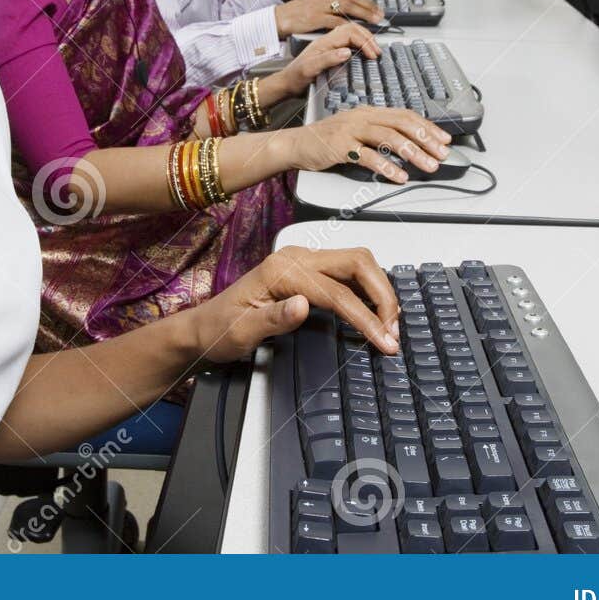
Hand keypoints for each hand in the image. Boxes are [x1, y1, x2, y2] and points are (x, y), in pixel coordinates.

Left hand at [187, 246, 400, 359]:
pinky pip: (348, 271)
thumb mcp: (241, 333)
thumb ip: (274, 320)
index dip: (366, 317)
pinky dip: (368, 288)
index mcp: (281, 271)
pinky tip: (374, 311)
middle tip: (394, 331)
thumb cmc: (220, 331)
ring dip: (379, 290)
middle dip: (383, 295)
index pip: (337, 291)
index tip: (384, 341)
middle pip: (357, 263)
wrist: (204, 328)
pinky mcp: (307, 270)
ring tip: (389, 325)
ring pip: (357, 263)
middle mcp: (295, 258)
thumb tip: (304, 306)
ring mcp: (302, 261)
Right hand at [274, 0, 382, 34]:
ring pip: (347, 7)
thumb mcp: (314, 3)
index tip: (377, 9)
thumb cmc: (295, 13)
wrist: (278, 17)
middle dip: (369, 6)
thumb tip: (341, 1)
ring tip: (375, 21)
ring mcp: (320, 6)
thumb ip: (328, 2)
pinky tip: (356, 29)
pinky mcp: (315, 18)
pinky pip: (335, 21)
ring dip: (363, 14)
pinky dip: (347, 24)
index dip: (366, 1)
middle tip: (381, 15)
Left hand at [277, 24, 381, 96]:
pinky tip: (363, 51)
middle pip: (353, 29)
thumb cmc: (295, 77)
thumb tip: (347, 51)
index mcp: (324, 42)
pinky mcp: (330, 52)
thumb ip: (328, 59)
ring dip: (365, 39)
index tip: (372, 55)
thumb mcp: (310, 69)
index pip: (350, 33)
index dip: (364, 42)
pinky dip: (359, 44)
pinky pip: (348, 42)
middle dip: (368, 38)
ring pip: (351, 34)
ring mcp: (329, 45)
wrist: (286, 84)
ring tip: (374, 50)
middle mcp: (327, 41)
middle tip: (378, 51)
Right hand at [288, 106, 450, 182]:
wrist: (297, 143)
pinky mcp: (341, 146)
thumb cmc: (327, 139)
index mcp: (369, 112)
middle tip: (442, 154)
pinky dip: (387, 166)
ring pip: (389, 138)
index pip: (405, 115)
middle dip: (426, 140)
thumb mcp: (356, 129)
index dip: (427, 127)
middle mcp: (363, 117)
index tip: (443, 140)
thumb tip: (407, 145)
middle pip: (401, 124)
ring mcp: (351, 130)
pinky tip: (399, 175)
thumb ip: (378, 134)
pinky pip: (368, 156)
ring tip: (427, 166)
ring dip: (412, 154)